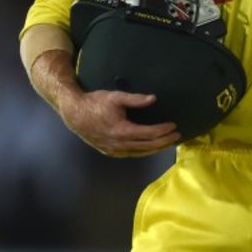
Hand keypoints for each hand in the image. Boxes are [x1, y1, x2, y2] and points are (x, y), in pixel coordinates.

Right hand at [59, 89, 180, 157]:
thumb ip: (135, 99)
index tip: (174, 126)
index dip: (163, 131)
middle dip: (164, 142)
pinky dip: (143, 152)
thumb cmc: (95, 103)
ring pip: (139, 153)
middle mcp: (119, 144)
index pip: (149, 134)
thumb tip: (154, 98)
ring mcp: (113, 150)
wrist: (74, 114)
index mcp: (122, 130)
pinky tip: (150, 148)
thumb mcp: (116, 97)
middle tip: (177, 136)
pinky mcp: (109, 152)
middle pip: (147, 146)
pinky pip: (131, 154)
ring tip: (168, 143)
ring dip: (155, 149)